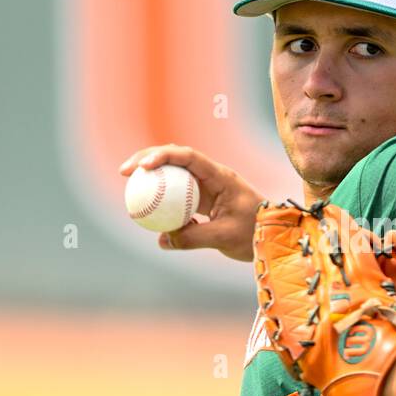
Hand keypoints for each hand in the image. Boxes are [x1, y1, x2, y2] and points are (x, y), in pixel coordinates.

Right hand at [118, 144, 265, 262]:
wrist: (271, 238)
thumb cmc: (255, 233)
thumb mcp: (224, 236)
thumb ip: (194, 237)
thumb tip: (162, 240)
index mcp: (220, 177)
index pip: (188, 157)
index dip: (163, 156)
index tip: (143, 166)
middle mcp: (211, 177)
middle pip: (175, 158)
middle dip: (148, 159)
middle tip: (125, 172)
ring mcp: (206, 188)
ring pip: (174, 176)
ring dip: (152, 178)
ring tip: (128, 187)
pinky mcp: (202, 201)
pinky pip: (177, 197)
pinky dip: (161, 201)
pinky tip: (147, 213)